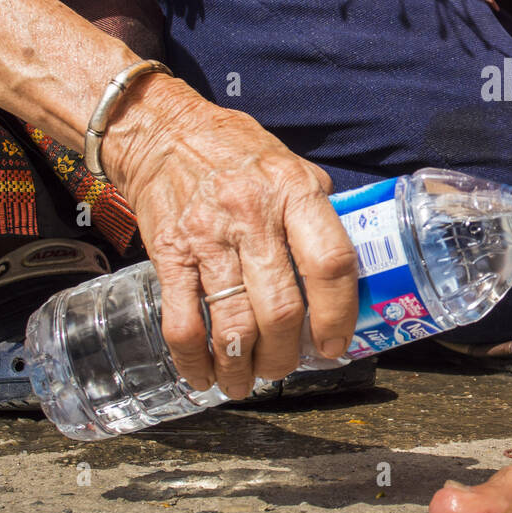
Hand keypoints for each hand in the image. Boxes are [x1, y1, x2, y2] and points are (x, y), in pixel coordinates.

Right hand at [103, 74, 360, 399]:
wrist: (162, 131)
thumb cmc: (236, 151)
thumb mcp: (292, 165)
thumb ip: (319, 211)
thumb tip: (349, 264)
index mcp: (295, 193)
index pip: (331, 264)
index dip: (338, 314)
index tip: (336, 344)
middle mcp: (254, 217)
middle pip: (280, 308)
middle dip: (286, 354)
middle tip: (286, 368)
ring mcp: (208, 238)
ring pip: (233, 324)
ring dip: (243, 366)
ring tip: (248, 381)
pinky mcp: (168, 254)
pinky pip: (182, 321)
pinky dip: (194, 360)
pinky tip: (203, 376)